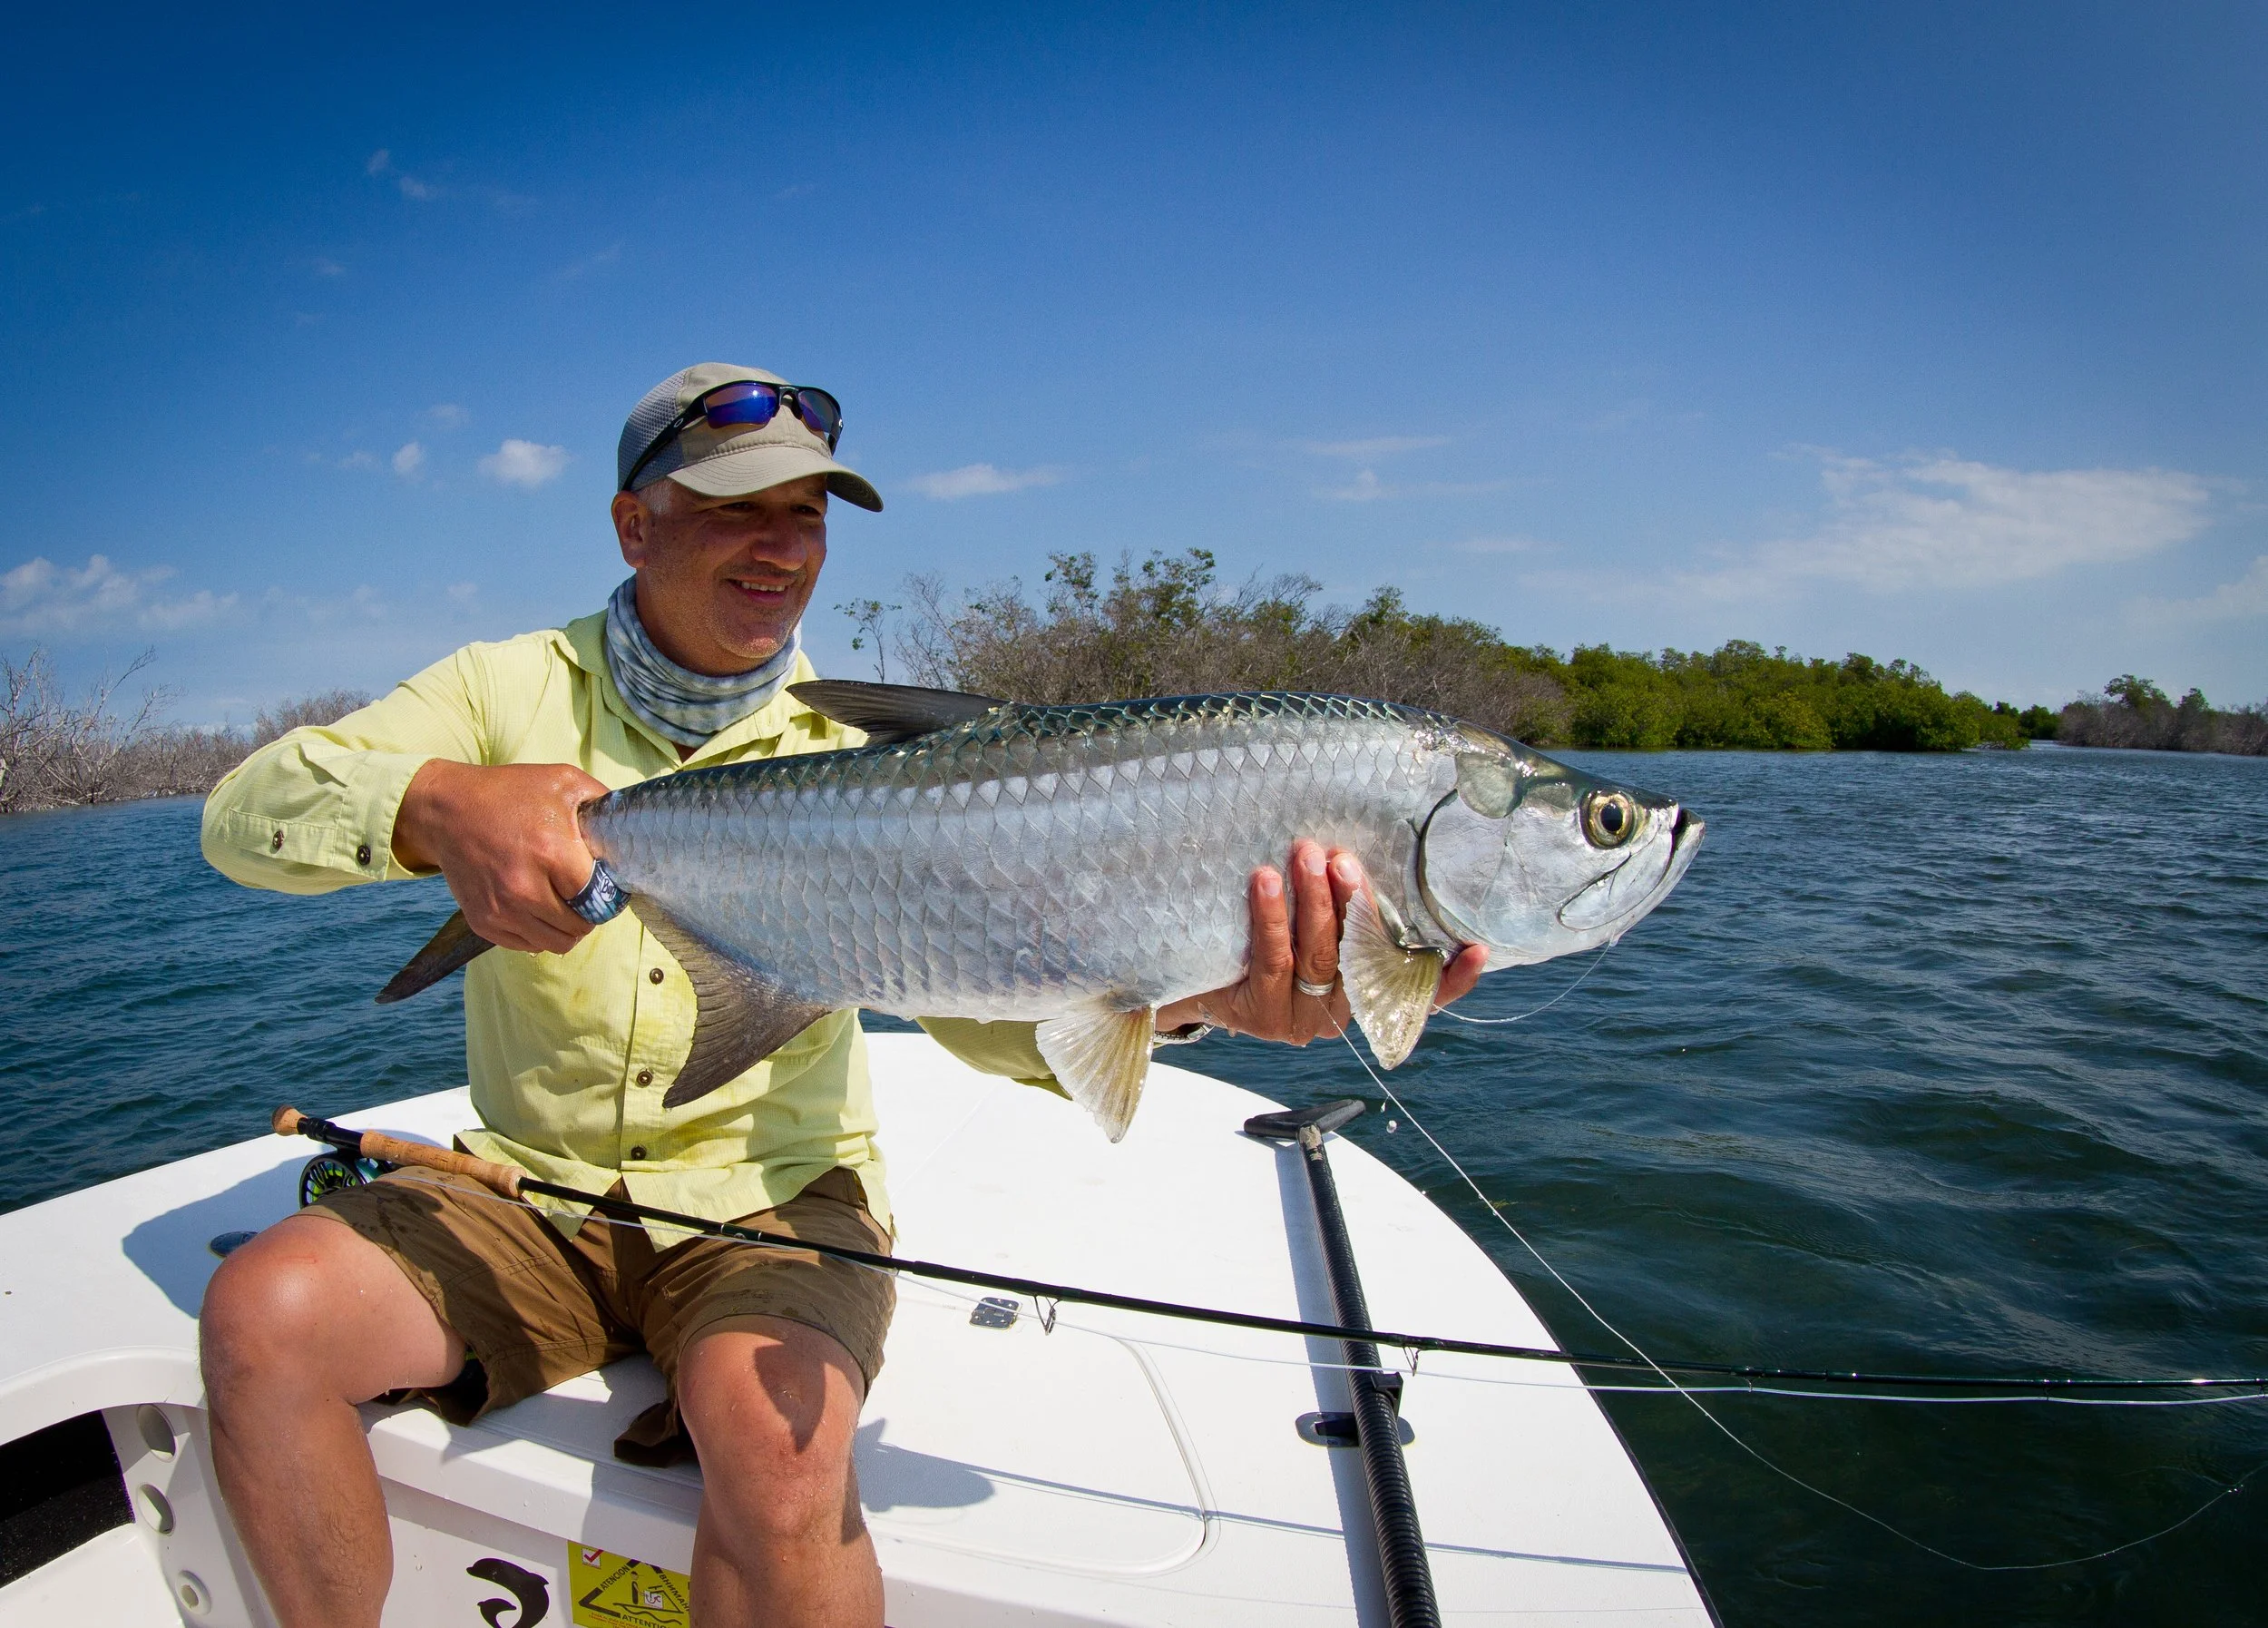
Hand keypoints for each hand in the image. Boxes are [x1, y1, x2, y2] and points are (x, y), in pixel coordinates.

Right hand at [392, 761, 609, 953]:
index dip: (608, 894)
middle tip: (583, 894)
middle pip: (579, 928)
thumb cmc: (508, 793)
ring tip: (562, 903)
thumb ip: (602, 800)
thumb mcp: (562, 781)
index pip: (598, 899)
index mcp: (551, 852)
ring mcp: (501, 909)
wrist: (446, 810)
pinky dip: (537, 933)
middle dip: (588, 913)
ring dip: (565, 928)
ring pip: (555, 944)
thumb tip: (630, 824)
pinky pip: (526, 946)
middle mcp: (524, 887)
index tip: (604, 884)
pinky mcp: (483, 921)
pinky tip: (536, 907)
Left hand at [1154, 840, 1485, 1045]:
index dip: (1452, 978)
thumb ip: (1345, 908)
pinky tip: (1265, 881)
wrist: (1196, 978)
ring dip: (1313, 900)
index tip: (1478, 948)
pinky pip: (1272, 959)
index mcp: (1365, 993)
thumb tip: (1357, 844)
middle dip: (1355, 903)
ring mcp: (1301, 1018)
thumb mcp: (1313, 924)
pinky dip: (1272, 916)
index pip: (1418, 991)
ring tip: (1304, 853)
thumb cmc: (1266, 939)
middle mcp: (1340, 1012)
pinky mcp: (1263, 1012)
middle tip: (1344, 858)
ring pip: (1317, 955)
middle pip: (1361, 957)